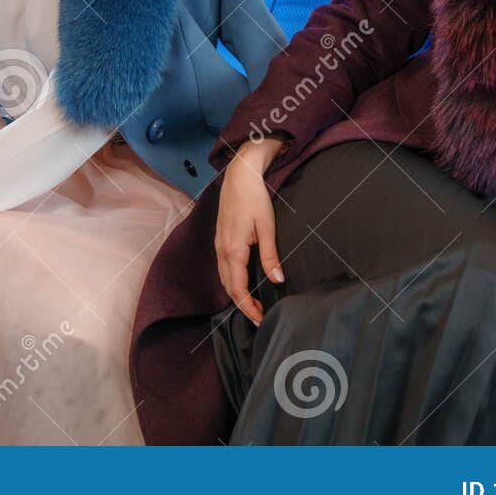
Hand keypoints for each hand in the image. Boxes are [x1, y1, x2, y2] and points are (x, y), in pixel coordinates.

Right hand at [215, 137, 285, 325]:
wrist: (239, 175)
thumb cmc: (254, 198)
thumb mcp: (267, 226)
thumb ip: (270, 255)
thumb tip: (277, 280)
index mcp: (233, 250)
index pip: (238, 288)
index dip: (248, 307)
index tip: (260, 319)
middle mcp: (222, 250)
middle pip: (228, 287)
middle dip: (242, 305)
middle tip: (258, 319)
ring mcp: (218, 245)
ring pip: (223, 278)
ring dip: (236, 295)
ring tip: (252, 306)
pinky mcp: (220, 239)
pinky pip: (223, 268)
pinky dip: (231, 282)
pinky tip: (242, 284)